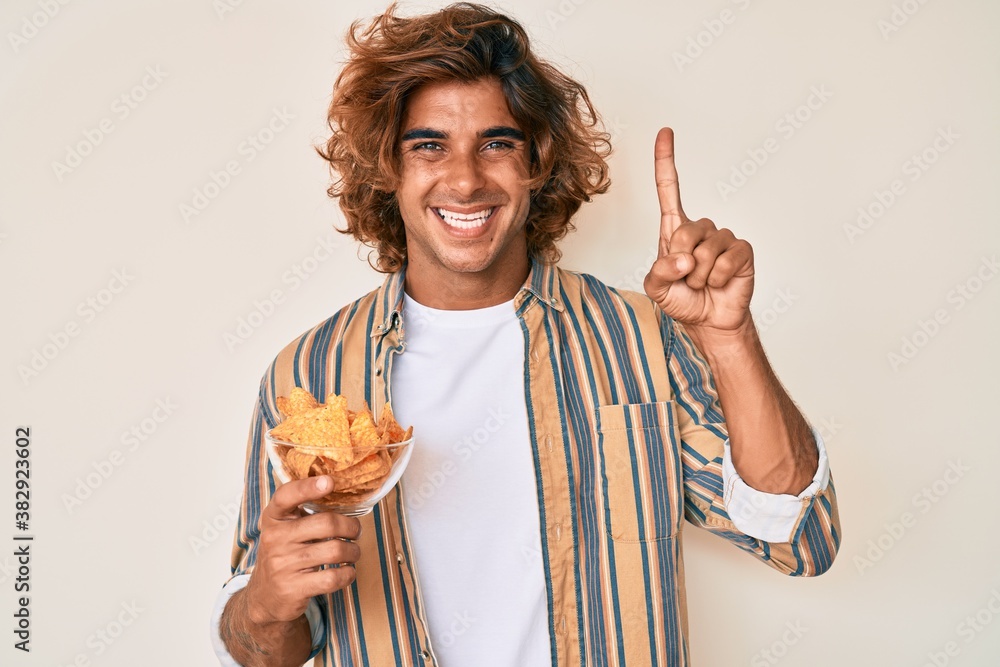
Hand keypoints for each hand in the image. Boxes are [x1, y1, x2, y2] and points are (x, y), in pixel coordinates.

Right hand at [243, 476, 361, 624]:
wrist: (264, 597)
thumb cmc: (284, 555)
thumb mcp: (284, 529)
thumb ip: (304, 512)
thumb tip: (344, 495)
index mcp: (273, 518)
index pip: (287, 496)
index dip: (308, 487)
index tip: (330, 481)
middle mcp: (274, 539)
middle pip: (326, 523)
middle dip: (350, 527)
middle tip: (355, 532)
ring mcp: (282, 565)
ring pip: (335, 551)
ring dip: (353, 552)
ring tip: (352, 553)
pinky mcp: (293, 588)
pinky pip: (332, 578)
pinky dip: (348, 574)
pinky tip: (347, 571)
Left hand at [643, 127, 754, 333]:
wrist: (709, 322)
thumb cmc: (682, 300)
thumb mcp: (656, 288)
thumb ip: (659, 272)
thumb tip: (684, 258)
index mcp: (674, 230)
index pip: (668, 189)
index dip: (665, 161)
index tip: (665, 132)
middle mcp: (699, 229)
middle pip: (684, 232)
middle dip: (681, 262)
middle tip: (686, 279)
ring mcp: (722, 238)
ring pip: (706, 249)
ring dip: (699, 275)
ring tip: (701, 284)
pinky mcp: (742, 250)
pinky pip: (728, 259)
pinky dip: (718, 277)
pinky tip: (719, 284)